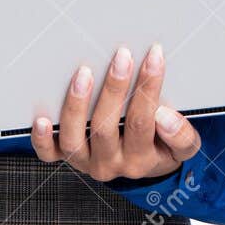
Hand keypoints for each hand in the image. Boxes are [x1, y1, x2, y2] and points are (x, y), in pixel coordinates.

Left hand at [31, 44, 200, 182]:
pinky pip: (50, 154)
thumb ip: (182, 135)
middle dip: (115, 89)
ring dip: (78, 105)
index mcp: (141, 160)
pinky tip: (41, 118)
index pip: (143, 122)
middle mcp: (110, 164)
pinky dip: (43, 138)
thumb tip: (165, 116)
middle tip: (121, 56)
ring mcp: (86, 161)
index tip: (154, 56)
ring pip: (75, 138)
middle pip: (107, 128)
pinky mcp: (67, 157)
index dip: (149, 88)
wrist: (144, 168)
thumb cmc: (162, 148)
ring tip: (84, 74)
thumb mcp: (183, 148)